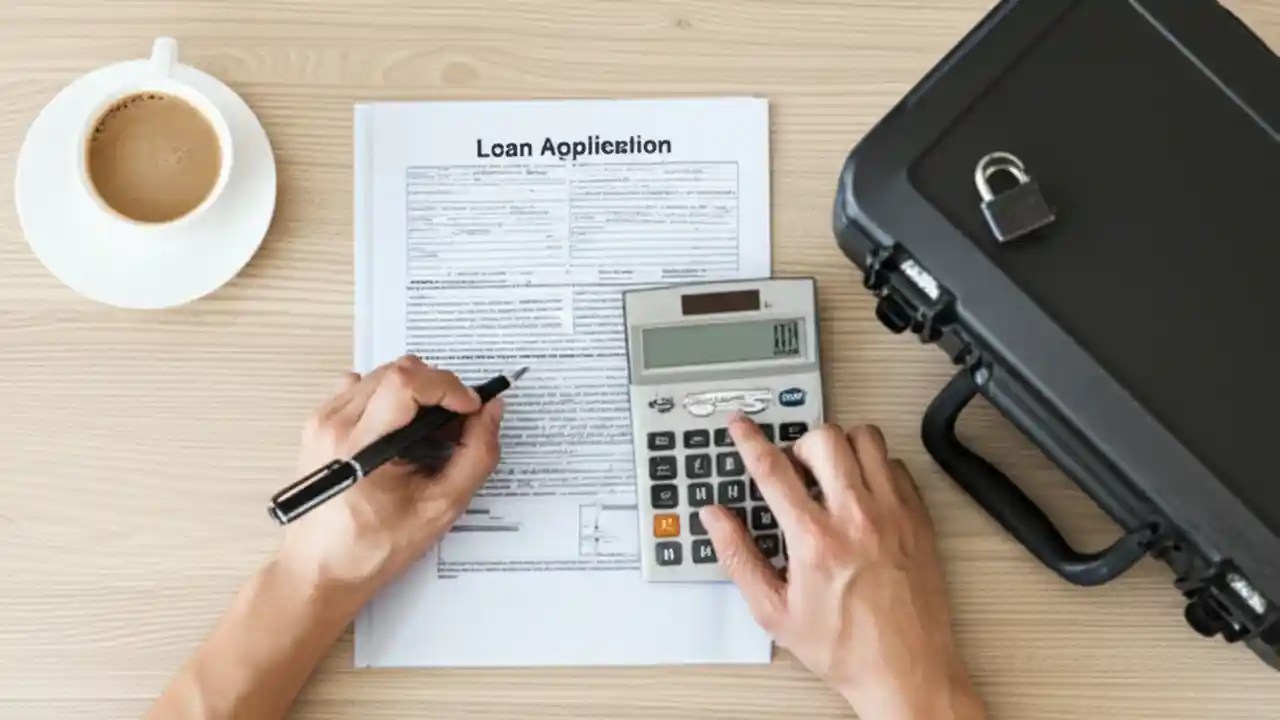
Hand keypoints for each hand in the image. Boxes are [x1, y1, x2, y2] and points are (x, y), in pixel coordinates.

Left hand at [277, 355, 503, 601]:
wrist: (320, 569)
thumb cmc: (371, 548)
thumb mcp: (439, 508)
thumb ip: (475, 456)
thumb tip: (491, 413)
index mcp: (360, 446)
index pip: (407, 383)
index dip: (449, 387)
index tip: (472, 407)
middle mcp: (334, 424)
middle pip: (397, 370)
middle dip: (438, 389)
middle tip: (455, 424)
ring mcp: (322, 421)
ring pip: (381, 374)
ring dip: (415, 393)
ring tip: (428, 433)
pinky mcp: (319, 423)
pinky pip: (361, 387)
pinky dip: (389, 398)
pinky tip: (398, 432)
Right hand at [701, 416, 984, 719]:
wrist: (906, 670)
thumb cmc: (846, 648)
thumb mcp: (774, 612)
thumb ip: (739, 557)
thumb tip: (716, 519)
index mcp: (815, 541)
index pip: (772, 469)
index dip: (749, 439)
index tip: (740, 426)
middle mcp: (856, 519)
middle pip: (824, 439)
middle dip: (800, 443)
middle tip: (794, 466)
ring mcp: (893, 514)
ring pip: (866, 439)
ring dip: (842, 446)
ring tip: (831, 472)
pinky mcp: (919, 519)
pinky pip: (897, 464)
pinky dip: (876, 467)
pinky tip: (864, 491)